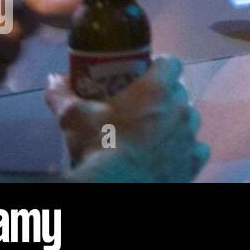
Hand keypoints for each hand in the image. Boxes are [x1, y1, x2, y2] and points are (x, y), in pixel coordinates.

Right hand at [46, 55, 208, 181]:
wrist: (116, 187)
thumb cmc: (98, 146)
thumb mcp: (73, 118)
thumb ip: (63, 94)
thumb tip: (53, 78)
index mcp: (157, 89)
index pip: (170, 62)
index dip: (158, 64)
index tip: (144, 72)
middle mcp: (182, 107)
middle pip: (179, 91)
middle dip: (164, 95)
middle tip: (142, 107)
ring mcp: (191, 134)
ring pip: (189, 118)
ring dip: (175, 122)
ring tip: (153, 133)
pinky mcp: (195, 161)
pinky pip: (196, 148)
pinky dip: (184, 150)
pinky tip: (166, 156)